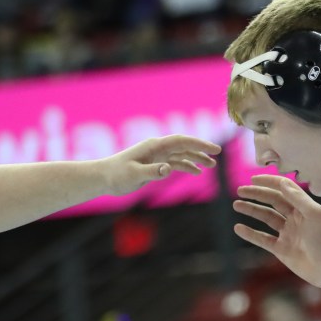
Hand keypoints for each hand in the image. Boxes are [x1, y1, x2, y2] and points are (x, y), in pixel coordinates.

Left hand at [97, 134, 219, 195]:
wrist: (103, 178)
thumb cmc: (116, 175)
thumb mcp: (134, 174)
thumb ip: (152, 172)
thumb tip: (169, 169)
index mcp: (154, 146)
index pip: (181, 141)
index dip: (199, 143)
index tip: (214, 149)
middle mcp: (158, 148)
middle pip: (184, 146)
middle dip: (201, 149)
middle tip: (217, 155)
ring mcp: (157, 156)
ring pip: (181, 154)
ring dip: (196, 158)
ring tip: (211, 166)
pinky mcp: (155, 165)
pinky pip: (175, 163)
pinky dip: (187, 166)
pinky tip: (196, 172)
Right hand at [233, 174, 320, 287]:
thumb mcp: (314, 215)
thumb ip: (299, 198)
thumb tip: (283, 183)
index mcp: (304, 208)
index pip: (285, 189)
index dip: (270, 182)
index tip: (254, 179)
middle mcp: (295, 218)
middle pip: (273, 201)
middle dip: (257, 194)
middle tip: (240, 190)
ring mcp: (287, 233)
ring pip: (266, 217)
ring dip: (252, 210)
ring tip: (236, 205)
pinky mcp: (281, 249)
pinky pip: (262, 239)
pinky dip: (250, 233)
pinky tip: (238, 228)